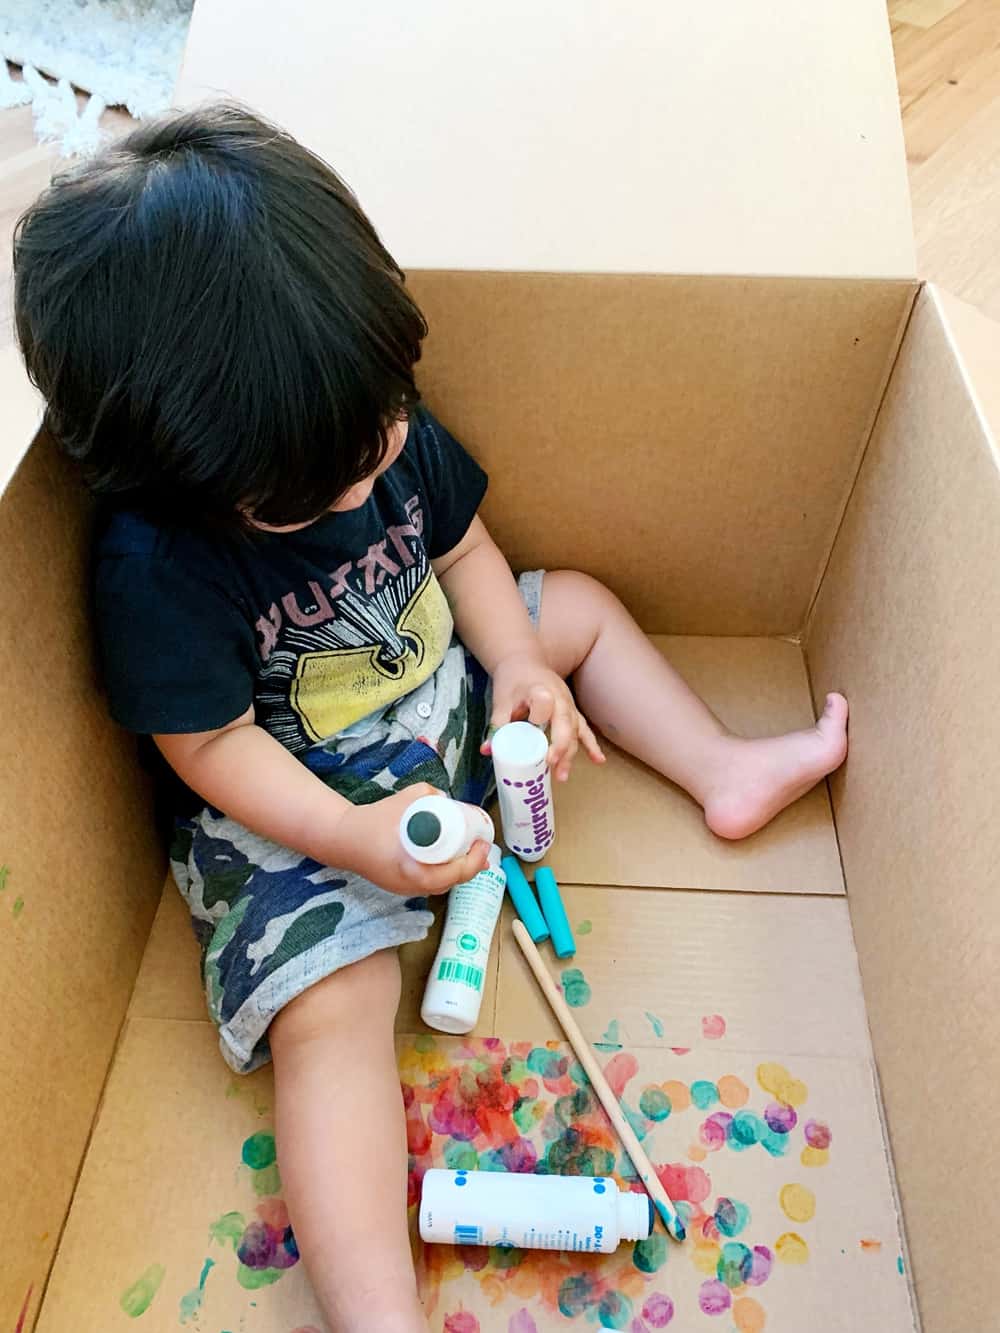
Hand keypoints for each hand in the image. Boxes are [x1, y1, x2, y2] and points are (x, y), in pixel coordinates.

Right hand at [330, 784, 489, 895]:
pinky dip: (442, 874)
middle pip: (451, 883)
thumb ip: (427, 794)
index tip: (482, 843)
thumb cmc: (373, 821)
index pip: (455, 874)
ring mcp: (404, 890)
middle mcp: (412, 887)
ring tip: (470, 854)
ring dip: (458, 872)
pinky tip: (450, 863)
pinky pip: (427, 884)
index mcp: (416, 871)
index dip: (474, 860)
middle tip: (481, 847)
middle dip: (471, 866)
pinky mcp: (398, 887)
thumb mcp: (404, 800)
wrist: (341, 838)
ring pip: (440, 886)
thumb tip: (445, 797)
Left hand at [482, 651, 604, 781]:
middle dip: (560, 747)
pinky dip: (591, 745)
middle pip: (565, 724)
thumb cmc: (513, 680)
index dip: (539, 715)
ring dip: (570, 754)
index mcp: (540, 689)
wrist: (526, 661)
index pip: (544, 702)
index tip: (533, 728)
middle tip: (550, 766)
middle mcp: (560, 698)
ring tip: (562, 775)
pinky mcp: (573, 712)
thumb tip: (487, 750)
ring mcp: (569, 706)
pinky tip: (598, 760)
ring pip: (574, 732)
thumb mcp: (502, 699)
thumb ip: (497, 725)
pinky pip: (584, 730)